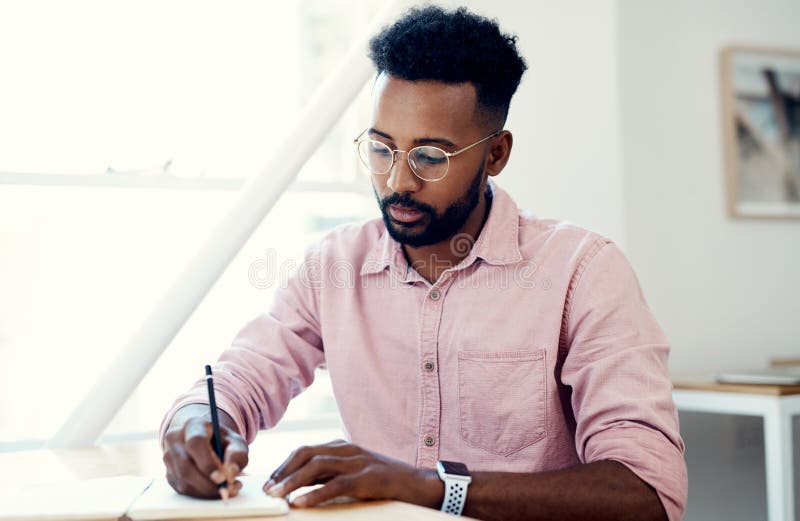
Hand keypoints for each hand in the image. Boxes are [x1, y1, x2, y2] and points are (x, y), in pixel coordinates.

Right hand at [162, 409, 248, 498]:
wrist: (207, 441)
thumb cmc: (222, 441)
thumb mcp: (236, 442)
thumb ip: (237, 454)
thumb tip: (231, 473)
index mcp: (193, 425)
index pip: (195, 443)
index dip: (207, 463)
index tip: (222, 477)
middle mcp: (175, 439)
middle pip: (185, 466)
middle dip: (207, 483)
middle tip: (227, 488)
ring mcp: (168, 457)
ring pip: (183, 481)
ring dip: (206, 491)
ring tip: (227, 488)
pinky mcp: (169, 473)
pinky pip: (183, 489)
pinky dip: (201, 494)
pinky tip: (215, 489)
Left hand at [262, 439, 443, 508]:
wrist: (419, 484)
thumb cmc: (384, 480)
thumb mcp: (354, 472)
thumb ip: (330, 474)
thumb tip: (299, 485)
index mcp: (342, 446)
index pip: (305, 450)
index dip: (284, 465)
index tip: (269, 481)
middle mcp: (347, 449)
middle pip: (306, 454)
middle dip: (283, 472)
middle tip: (268, 490)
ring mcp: (358, 461)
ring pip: (317, 467)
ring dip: (293, 482)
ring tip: (278, 496)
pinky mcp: (368, 478)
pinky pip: (337, 484)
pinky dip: (316, 494)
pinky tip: (301, 503)